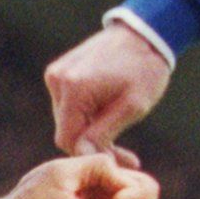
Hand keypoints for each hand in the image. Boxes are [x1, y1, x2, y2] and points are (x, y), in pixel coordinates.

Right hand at [43, 18, 172, 155]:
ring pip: (67, 121)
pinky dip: (85, 115)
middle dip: (93, 146)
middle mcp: (57, 81)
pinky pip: (68, 106)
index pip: (68, 141)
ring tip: (119, 132)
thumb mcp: (131, 107)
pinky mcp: (59, 72)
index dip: (91, 157)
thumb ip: (103, 134)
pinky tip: (107, 114)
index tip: (119, 163)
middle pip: (67, 132)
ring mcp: (55, 75)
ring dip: (89, 131)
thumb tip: (83, 157)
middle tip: (126, 156)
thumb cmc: (144, 70)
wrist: (144, 34)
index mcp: (73, 89)